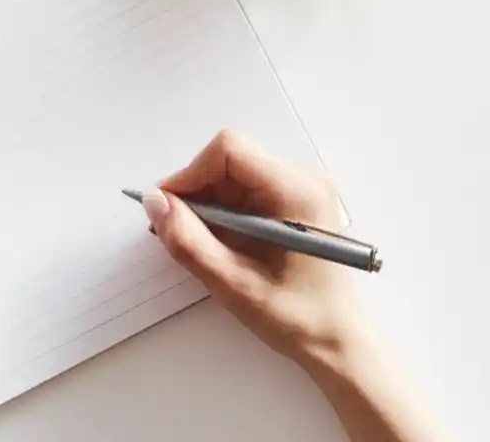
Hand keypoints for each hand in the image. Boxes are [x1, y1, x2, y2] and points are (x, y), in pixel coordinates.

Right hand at [146, 131, 452, 440]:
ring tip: (203, 242)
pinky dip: (222, 210)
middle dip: (196, 191)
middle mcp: (303, 179)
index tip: (166, 206)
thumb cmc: (297, 315)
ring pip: (232, 173)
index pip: (229, 150)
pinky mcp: (293, 199)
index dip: (189, 174)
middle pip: (229, 159)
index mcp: (297, 191)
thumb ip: (188, 239)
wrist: (336, 339)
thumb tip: (154, 202)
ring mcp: (300, 187)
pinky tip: (221, 241)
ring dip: (208, 203)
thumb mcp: (232, 282)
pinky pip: (244, 188)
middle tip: (178, 229)